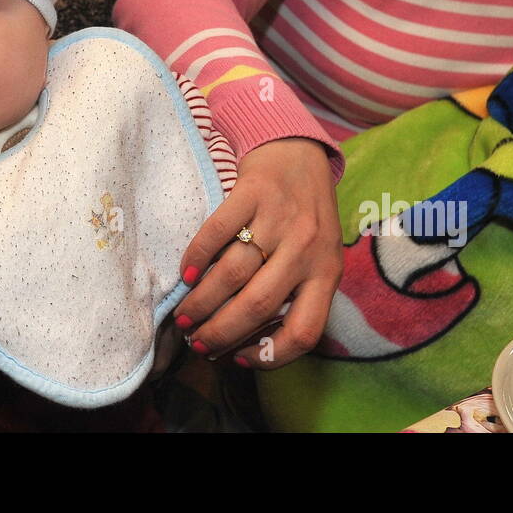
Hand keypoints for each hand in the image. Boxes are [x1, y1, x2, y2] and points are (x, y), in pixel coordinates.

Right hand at [175, 137, 342, 368]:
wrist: (299, 153)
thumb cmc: (307, 216)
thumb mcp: (319, 257)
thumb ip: (298, 294)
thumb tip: (251, 342)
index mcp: (327, 273)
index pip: (304, 330)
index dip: (269, 355)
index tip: (238, 359)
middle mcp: (306, 249)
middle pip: (257, 305)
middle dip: (220, 332)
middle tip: (197, 342)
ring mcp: (278, 219)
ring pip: (233, 273)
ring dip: (202, 302)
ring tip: (185, 317)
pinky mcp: (252, 192)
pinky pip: (217, 232)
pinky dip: (196, 256)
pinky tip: (185, 275)